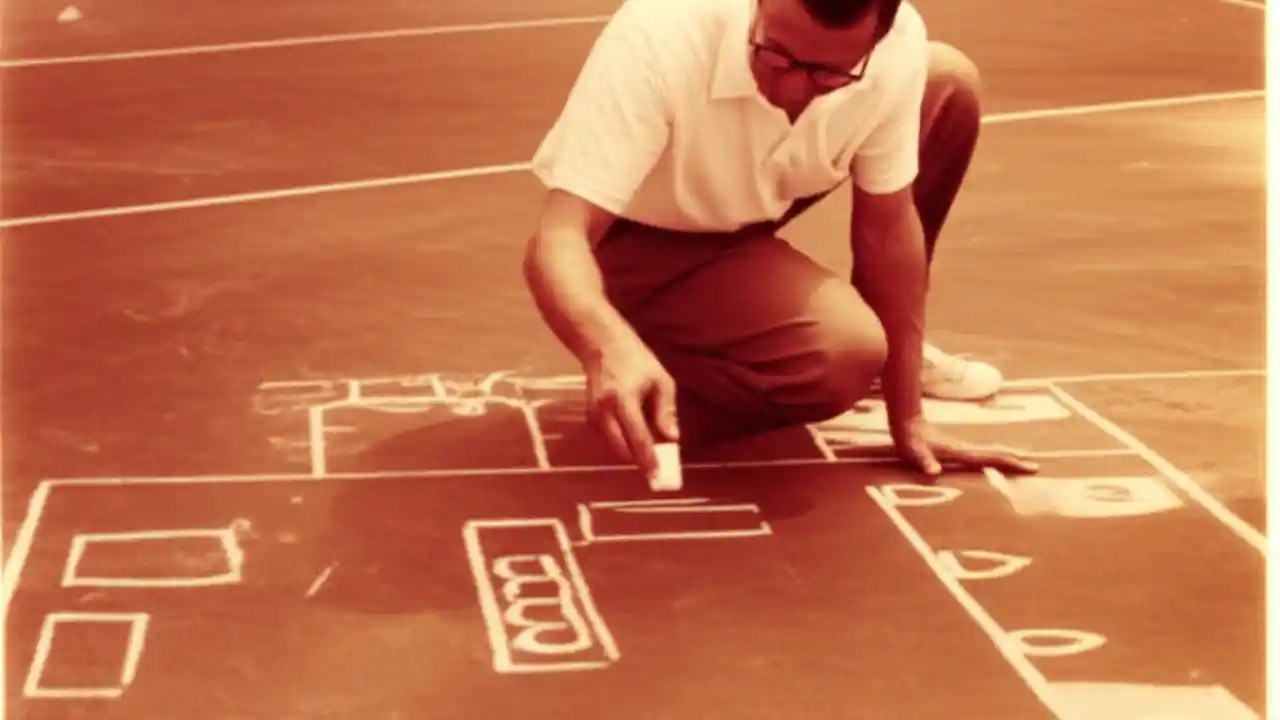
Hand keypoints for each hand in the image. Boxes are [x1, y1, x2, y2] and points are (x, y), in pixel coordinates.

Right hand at [584, 336, 679, 474]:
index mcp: (624, 399)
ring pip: (612, 444)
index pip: (638, 437)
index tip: (657, 474)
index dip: (648, 458)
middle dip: (638, 459)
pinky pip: (606, 436)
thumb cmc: (636, 360)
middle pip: (621, 447)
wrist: (602, 345)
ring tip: (646, 451)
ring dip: (629, 451)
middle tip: (654, 468)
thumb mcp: (660, 380)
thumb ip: (666, 410)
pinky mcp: (589, 415)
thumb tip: (672, 438)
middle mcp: (604, 410)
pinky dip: (619, 441)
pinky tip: (631, 436)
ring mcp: (593, 413)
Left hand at [892, 416, 1039, 477]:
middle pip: (996, 453)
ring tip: (1023, 462)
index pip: (990, 457)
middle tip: (1035, 467)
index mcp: (960, 452)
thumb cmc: (909, 440)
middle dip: (1015, 460)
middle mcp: (966, 449)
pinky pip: (982, 454)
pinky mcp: (959, 448)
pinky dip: (995, 457)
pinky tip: (996, 460)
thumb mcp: (914, 452)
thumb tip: (934, 472)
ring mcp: (963, 448)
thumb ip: (924, 461)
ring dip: (1007, 457)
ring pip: (991, 452)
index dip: (1010, 463)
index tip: (1029, 466)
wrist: (907, 422)